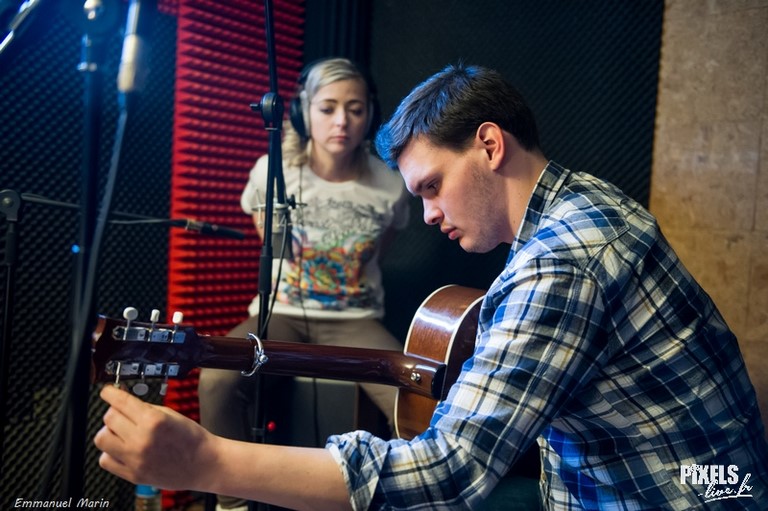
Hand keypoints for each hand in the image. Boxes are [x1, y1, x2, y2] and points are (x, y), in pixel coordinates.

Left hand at [94, 385, 211, 489]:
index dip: (110, 393)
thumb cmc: (192, 439)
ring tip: (121, 433)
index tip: (107, 392)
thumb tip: (123, 403)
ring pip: (102, 439)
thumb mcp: (171, 414)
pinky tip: (122, 449)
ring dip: (109, 432)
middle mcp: (142, 440)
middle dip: (115, 412)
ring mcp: (135, 459)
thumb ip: (145, 408)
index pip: (121, 402)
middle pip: (109, 418)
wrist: (203, 464)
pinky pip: (105, 460)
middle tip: (123, 415)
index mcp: (154, 421)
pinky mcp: (133, 474)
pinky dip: (110, 453)